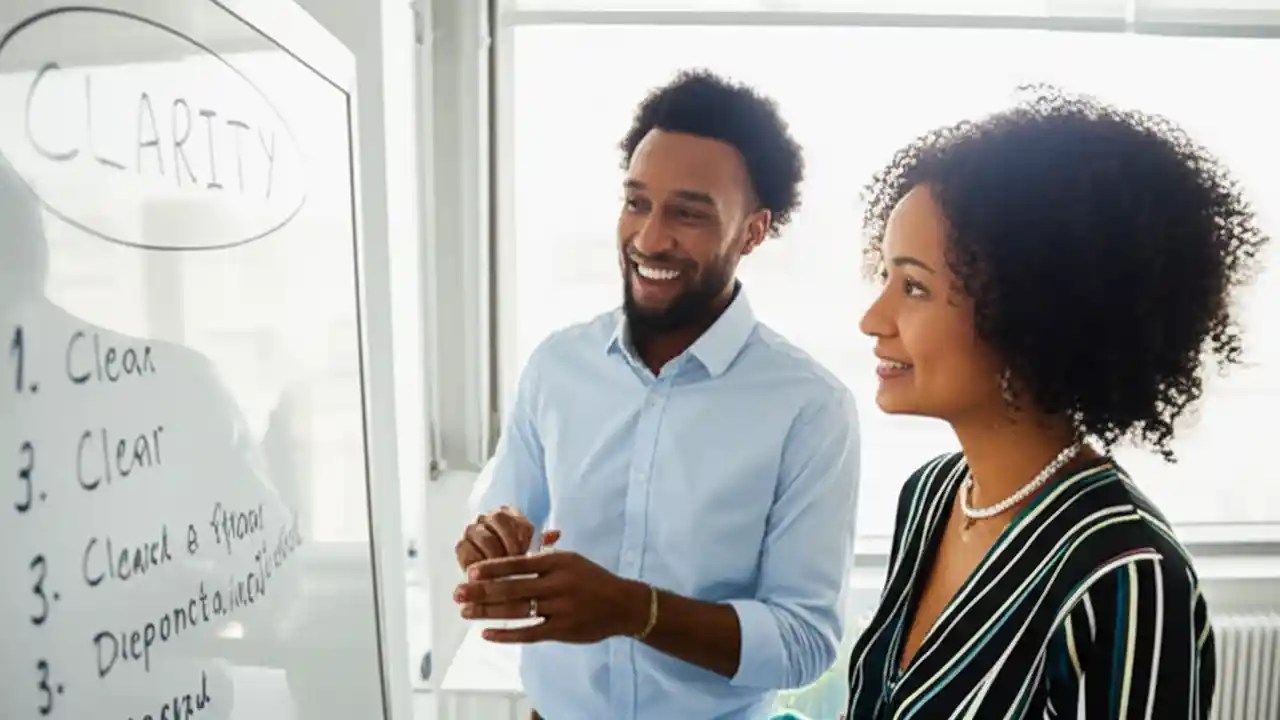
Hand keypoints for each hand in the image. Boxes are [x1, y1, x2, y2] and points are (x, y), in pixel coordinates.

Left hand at [454, 550, 649, 644]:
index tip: (470, 572)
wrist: (623, 605)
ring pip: (517, 611)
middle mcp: (557, 584)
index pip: (518, 563)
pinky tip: (487, 634)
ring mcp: (559, 609)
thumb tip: (510, 559)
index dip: (492, 568)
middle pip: (512, 588)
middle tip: (458, 594)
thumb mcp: (571, 560)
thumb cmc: (592, 579)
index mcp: (558, 562)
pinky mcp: (561, 630)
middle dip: (481, 592)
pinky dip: (506, 635)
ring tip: (465, 613)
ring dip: (488, 612)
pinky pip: (528, 634)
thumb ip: (542, 559)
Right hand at [455, 506, 558, 570]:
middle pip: (497, 519)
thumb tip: (556, 534)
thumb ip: (543, 542)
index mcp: (507, 514)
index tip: (527, 547)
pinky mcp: (461, 547)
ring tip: (502, 569)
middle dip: (508, 541)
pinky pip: (466, 550)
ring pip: (482, 535)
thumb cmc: (519, 561)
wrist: (496, 578)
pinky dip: (477, 562)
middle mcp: (488, 517)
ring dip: (494, 553)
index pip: (515, 516)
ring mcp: (472, 531)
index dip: (522, 531)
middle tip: (515, 559)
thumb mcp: (533, 552)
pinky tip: (487, 574)